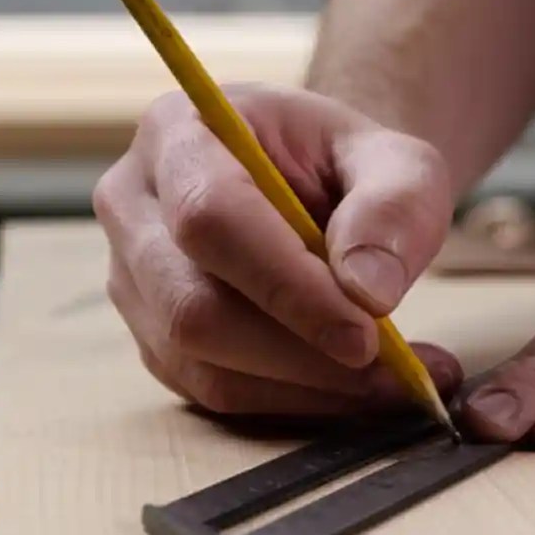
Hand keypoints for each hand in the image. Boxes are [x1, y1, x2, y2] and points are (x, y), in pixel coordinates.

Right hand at [93, 84, 460, 414]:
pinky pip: (214, 391)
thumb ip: (395, 208)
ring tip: (400, 381)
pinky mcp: (155, 339)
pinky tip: (359, 388)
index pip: (211, 217)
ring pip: (201, 362)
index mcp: (178, 133)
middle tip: (397, 370)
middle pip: (192, 306)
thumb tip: (368, 292)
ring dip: (307, 387)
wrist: (317, 185)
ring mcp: (135, 281)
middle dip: (300, 352)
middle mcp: (134, 207)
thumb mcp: (399, 162)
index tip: (366, 333)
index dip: (285, 285)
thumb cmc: (349, 167)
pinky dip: (295, 401)